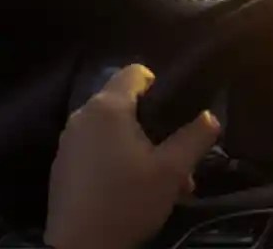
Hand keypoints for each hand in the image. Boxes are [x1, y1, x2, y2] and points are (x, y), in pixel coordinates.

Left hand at [45, 64, 219, 248]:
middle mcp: (82, 116)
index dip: (160, 85)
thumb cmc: (127, 201)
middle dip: (154, 126)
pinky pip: (95, 149)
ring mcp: (68, 142)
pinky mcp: (62, 165)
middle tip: (175, 157)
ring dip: (137, 147)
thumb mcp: (172, 171)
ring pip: (111, 130)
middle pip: (125, 104)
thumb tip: (210, 116)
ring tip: (159, 180)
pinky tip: (130, 189)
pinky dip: (115, 159)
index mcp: (108, 107)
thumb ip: (195, 137)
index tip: (176, 114)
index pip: (135, 72)